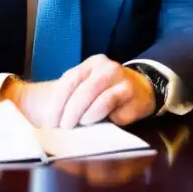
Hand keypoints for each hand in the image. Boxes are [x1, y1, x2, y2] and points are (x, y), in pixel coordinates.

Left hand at [0, 54, 155, 128]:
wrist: (142, 91)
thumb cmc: (109, 94)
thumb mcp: (90, 90)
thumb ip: (74, 97)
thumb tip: (51, 119)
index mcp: (91, 64)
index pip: (69, 80)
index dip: (57, 101)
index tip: (50, 120)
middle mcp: (105, 66)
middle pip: (80, 88)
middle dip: (67, 110)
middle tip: (61, 127)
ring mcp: (119, 76)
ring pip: (93, 95)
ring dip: (81, 114)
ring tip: (75, 126)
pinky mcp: (129, 90)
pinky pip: (108, 102)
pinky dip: (96, 114)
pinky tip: (91, 121)